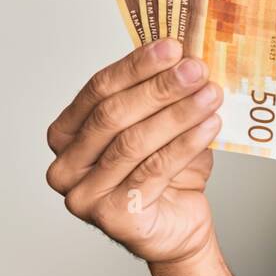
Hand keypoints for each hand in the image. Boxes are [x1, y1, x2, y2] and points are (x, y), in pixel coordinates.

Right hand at [46, 38, 222, 266]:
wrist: (179, 228)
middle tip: (195, 69)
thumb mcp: (163, 127)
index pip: (98, 90)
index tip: (173, 47)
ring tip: (210, 94)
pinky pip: (153, 170)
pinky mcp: (112, 217)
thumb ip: (163, 97)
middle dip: (159, 88)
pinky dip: (186, 144)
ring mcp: (83, 195)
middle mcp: (65, 166)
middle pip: (112, 115)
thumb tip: (186, 56)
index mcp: (66, 135)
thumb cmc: (167, 176)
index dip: (136, 66)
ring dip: (177, 114)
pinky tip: (210, 125)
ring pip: (133, 142)